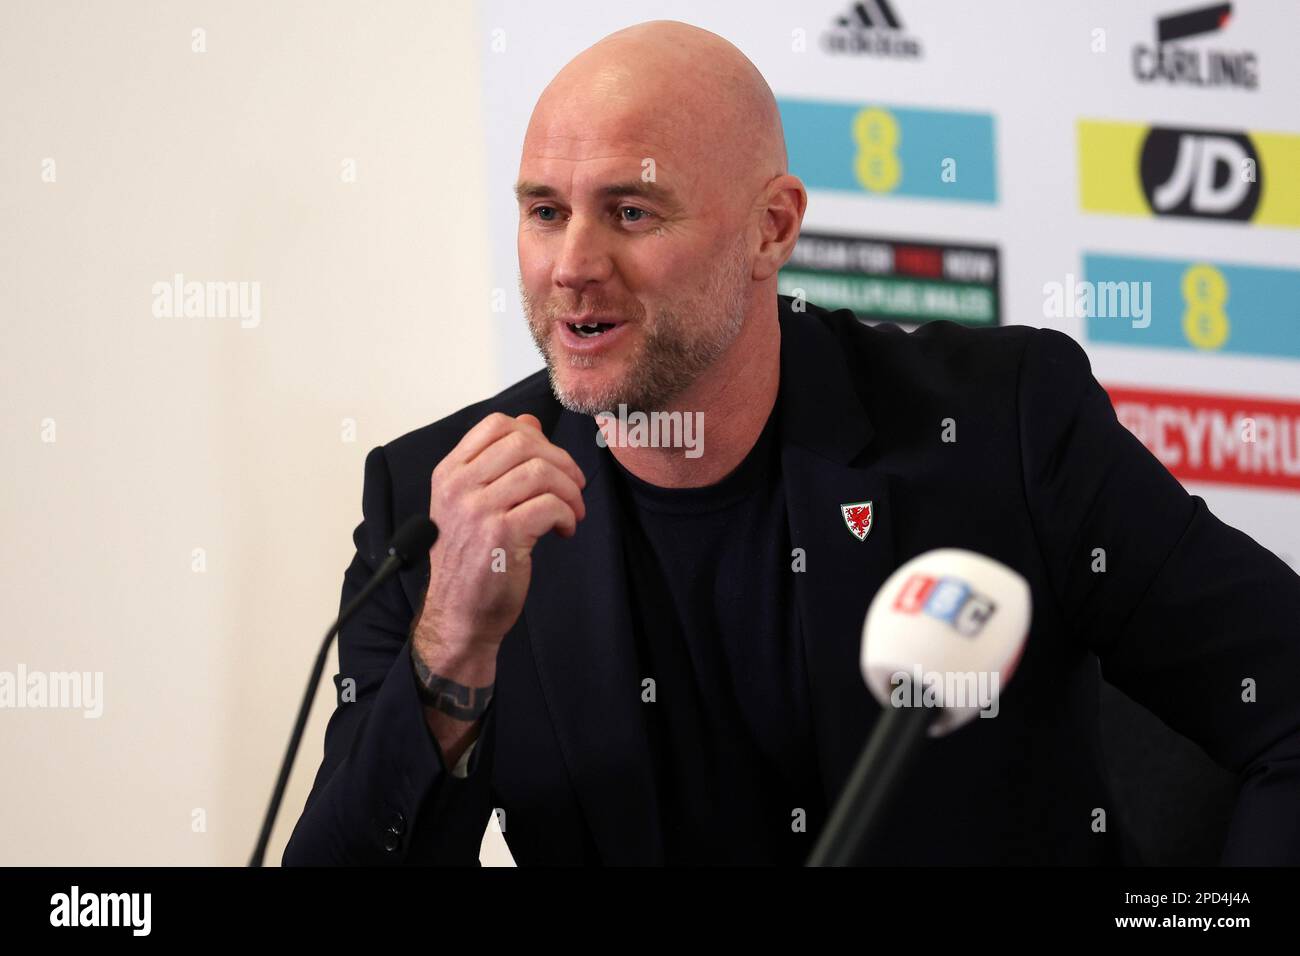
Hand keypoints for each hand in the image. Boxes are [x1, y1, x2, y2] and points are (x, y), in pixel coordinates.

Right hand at [413, 412, 585, 655]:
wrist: (459, 615)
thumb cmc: (470, 561)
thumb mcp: (472, 503)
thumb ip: (497, 462)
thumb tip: (530, 422)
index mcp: (450, 474)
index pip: (497, 425)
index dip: (535, 437)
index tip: (550, 462)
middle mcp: (458, 487)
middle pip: (524, 444)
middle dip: (561, 462)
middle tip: (574, 486)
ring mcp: (477, 510)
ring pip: (541, 472)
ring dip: (569, 490)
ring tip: (572, 511)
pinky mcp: (501, 535)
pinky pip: (550, 505)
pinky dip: (567, 515)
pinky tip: (564, 530)